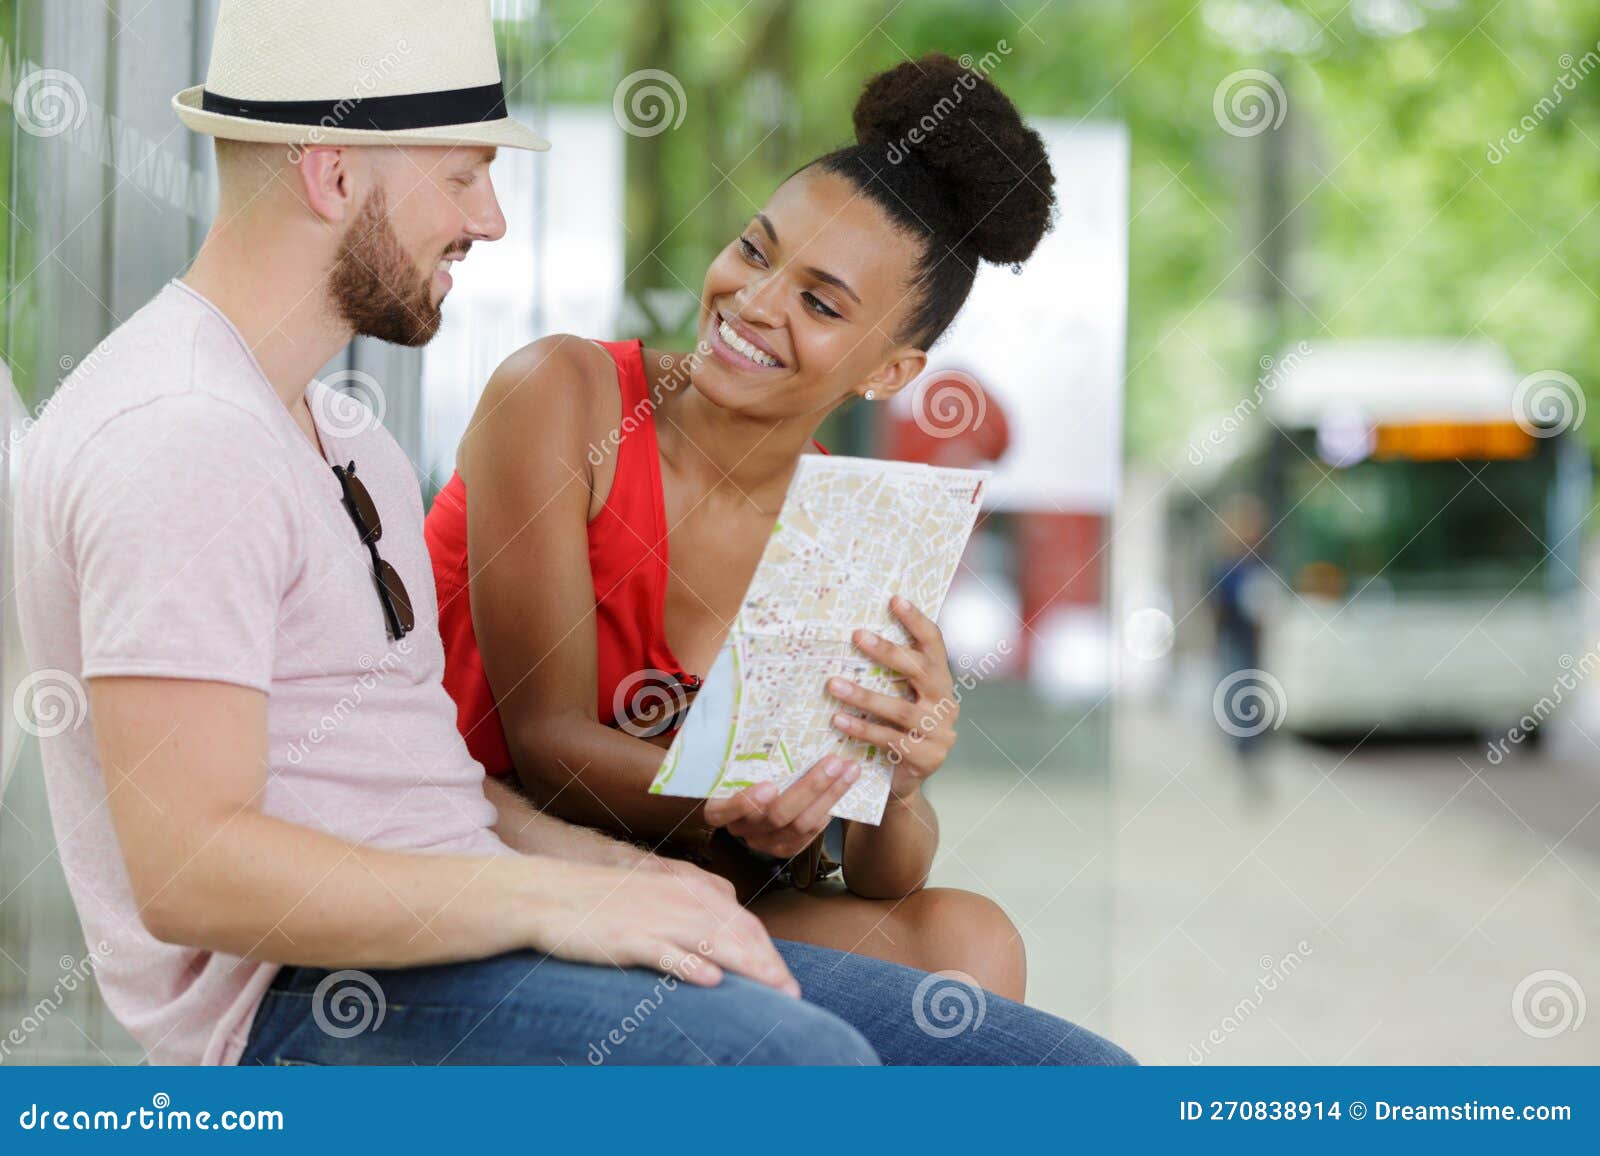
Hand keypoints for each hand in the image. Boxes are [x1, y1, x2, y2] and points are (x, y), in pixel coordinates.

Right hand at [526, 858, 798, 995]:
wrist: (550, 895)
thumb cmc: (605, 902)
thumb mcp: (659, 895)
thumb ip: (695, 910)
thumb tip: (726, 940)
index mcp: (692, 888)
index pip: (746, 923)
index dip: (771, 954)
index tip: (787, 984)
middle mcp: (681, 899)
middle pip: (739, 933)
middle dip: (770, 967)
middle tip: (792, 999)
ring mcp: (656, 918)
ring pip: (714, 943)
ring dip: (748, 969)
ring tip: (774, 995)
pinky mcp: (628, 938)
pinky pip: (666, 952)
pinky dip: (690, 966)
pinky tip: (712, 981)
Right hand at [702, 756, 859, 859]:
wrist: (755, 797)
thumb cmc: (744, 771)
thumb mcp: (737, 762)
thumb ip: (745, 750)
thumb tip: (760, 707)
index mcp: (719, 808)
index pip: (722, 811)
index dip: (744, 802)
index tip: (769, 785)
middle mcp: (740, 829)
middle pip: (775, 816)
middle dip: (809, 788)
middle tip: (833, 762)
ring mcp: (764, 843)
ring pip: (800, 825)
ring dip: (829, 795)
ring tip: (848, 769)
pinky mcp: (786, 849)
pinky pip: (811, 833)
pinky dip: (830, 808)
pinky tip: (844, 786)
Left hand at [828, 596, 957, 798]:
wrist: (903, 782)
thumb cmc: (894, 729)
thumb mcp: (897, 698)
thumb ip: (889, 674)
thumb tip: (853, 634)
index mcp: (940, 681)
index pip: (934, 644)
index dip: (917, 621)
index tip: (894, 599)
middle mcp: (946, 703)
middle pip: (921, 670)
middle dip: (888, 651)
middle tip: (856, 635)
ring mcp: (940, 733)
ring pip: (901, 709)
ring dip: (864, 695)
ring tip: (833, 684)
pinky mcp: (927, 758)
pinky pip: (890, 739)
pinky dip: (863, 729)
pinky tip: (838, 720)